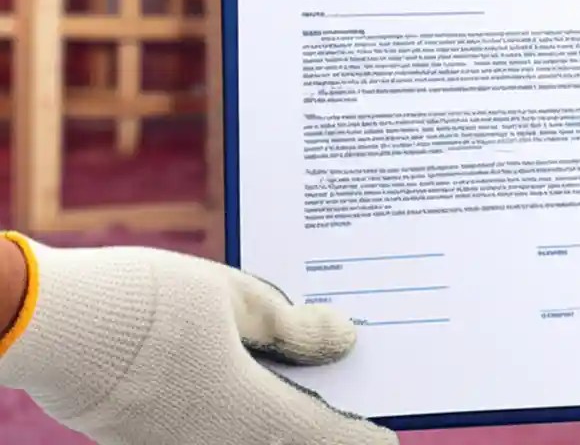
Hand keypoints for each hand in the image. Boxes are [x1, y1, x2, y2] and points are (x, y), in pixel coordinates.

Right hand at [0, 233, 397, 444]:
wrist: (42, 323)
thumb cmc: (143, 300)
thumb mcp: (235, 297)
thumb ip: (294, 326)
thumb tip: (345, 338)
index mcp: (248, 414)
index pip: (325, 440)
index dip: (361, 437)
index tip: (388, 435)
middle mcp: (217, 444)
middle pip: (289, 444)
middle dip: (323, 426)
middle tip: (353, 396)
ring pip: (251, 441)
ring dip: (283, 421)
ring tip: (311, 382)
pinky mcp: (148, 438)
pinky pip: (214, 434)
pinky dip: (244, 417)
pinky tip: (253, 381)